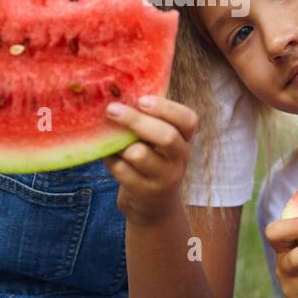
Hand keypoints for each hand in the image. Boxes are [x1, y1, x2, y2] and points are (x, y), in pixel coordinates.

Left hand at [103, 95, 197, 225]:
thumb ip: (149, 120)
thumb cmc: (152, 162)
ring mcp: (164, 179)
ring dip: (119, 144)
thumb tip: (119, 90)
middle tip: (112, 109)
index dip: (166, 108)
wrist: (153, 207)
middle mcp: (179, 159)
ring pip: (139, 155)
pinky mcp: (144, 193)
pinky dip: (110, 160)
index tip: (141, 100)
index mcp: (185, 140)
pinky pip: (122, 171)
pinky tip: (109, 157)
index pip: (188, 120)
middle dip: (137, 121)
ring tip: (111, 139)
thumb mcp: (158, 143)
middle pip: (166, 136)